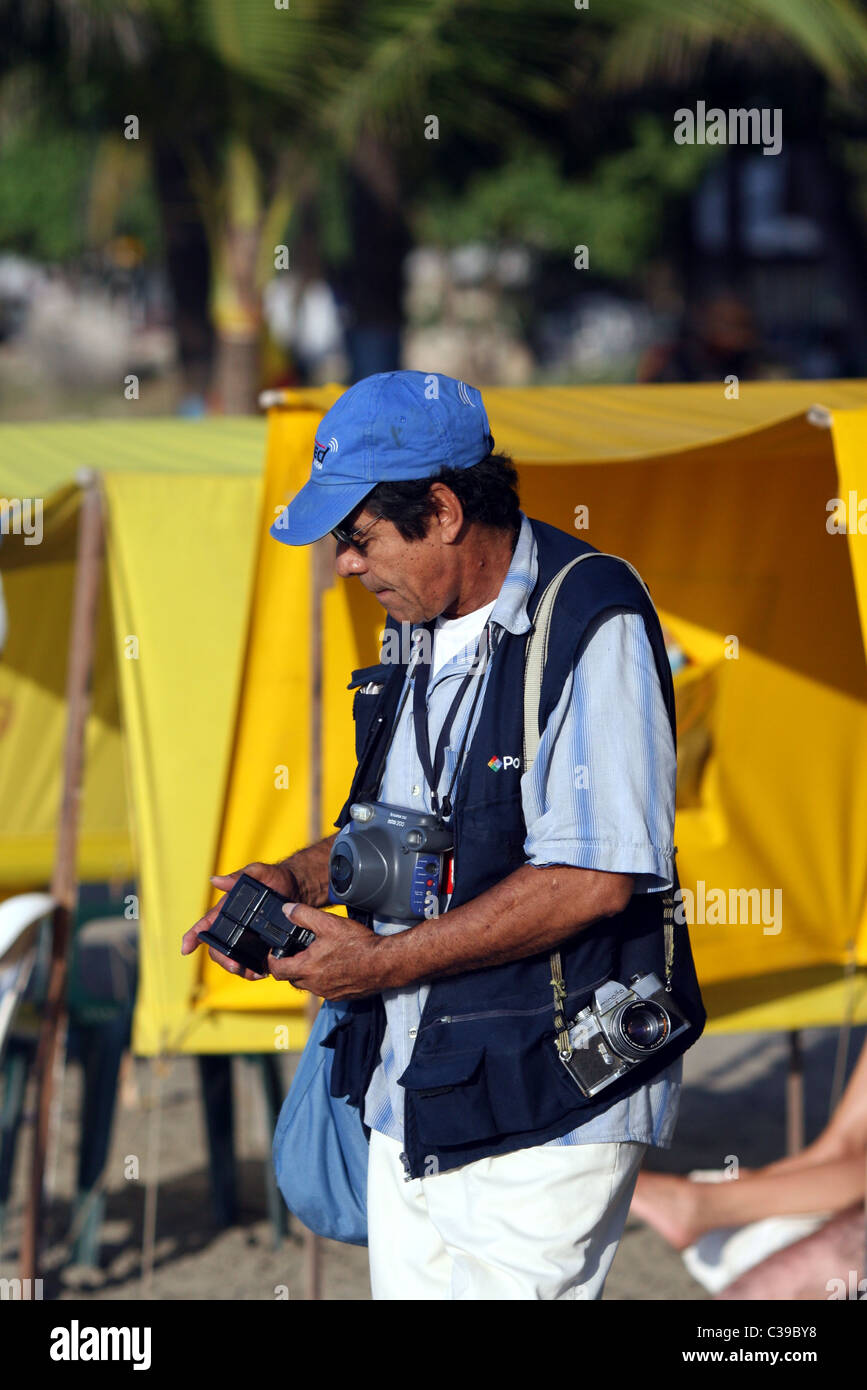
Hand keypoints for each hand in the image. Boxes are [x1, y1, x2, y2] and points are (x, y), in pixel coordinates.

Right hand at [181, 860, 300, 979]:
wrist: (298, 888)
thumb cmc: (274, 877)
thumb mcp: (259, 872)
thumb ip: (239, 876)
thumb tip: (215, 880)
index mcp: (227, 910)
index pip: (205, 924)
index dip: (192, 936)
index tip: (185, 949)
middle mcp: (233, 927)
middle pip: (218, 948)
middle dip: (222, 959)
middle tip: (234, 966)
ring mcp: (246, 939)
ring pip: (233, 960)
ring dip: (239, 969)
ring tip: (252, 973)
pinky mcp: (261, 947)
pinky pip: (252, 963)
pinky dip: (254, 971)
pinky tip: (263, 972)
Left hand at [266, 903, 385, 1000]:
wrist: (385, 963)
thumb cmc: (359, 945)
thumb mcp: (329, 923)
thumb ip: (304, 915)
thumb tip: (287, 910)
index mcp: (307, 969)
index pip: (277, 970)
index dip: (272, 959)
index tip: (276, 950)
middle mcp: (315, 985)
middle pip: (292, 978)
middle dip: (291, 965)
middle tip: (298, 950)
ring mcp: (328, 993)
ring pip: (309, 984)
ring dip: (309, 972)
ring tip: (319, 955)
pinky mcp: (342, 996)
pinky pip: (325, 989)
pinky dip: (325, 978)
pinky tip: (336, 964)